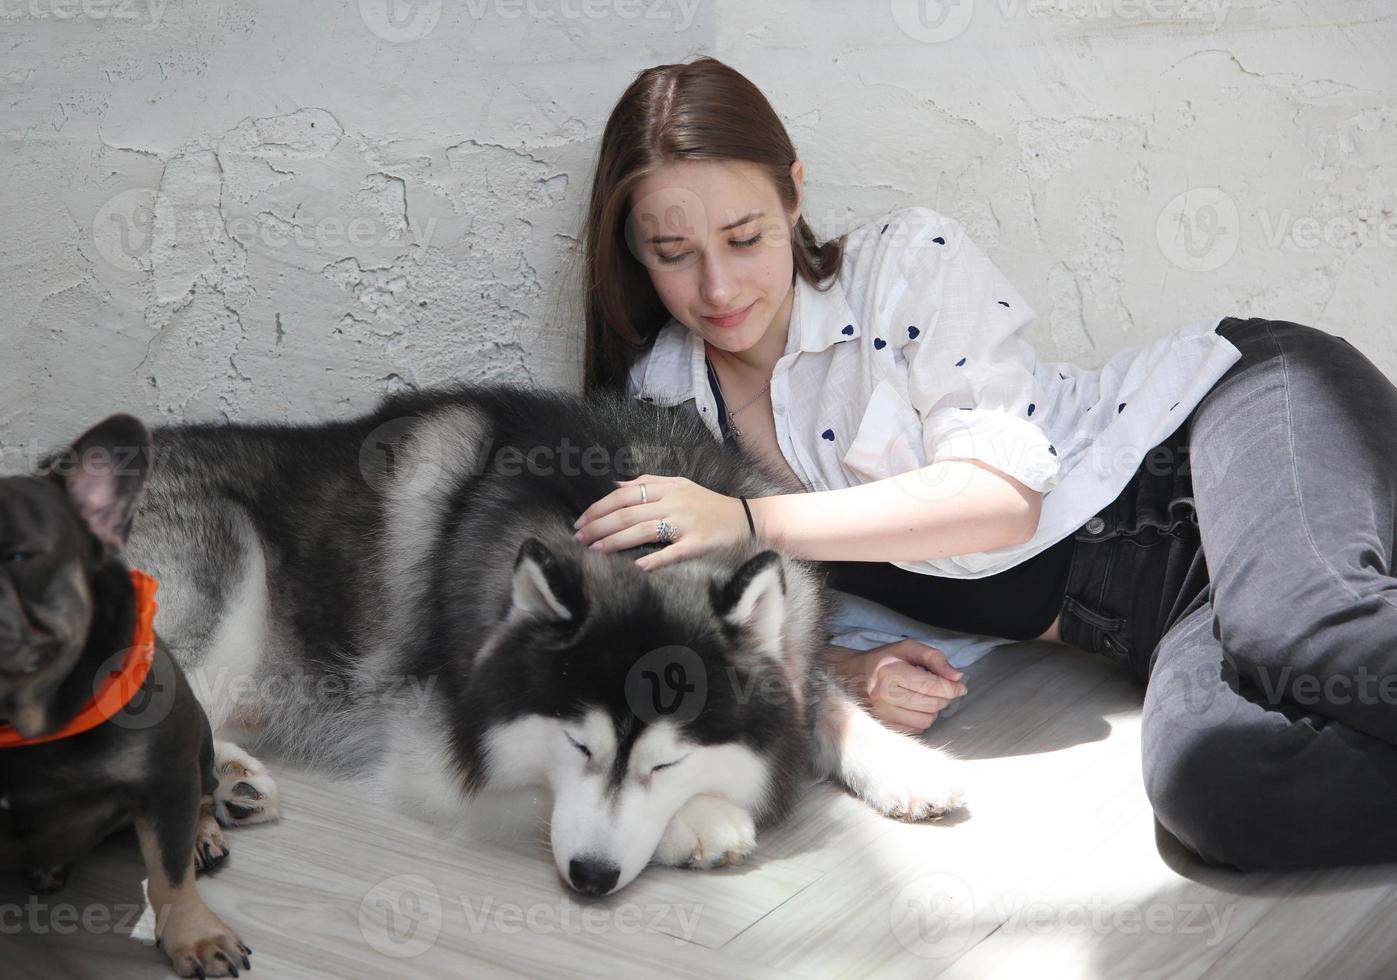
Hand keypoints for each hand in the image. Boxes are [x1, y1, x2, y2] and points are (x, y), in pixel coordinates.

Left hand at [573, 475, 751, 570]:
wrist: (747, 519)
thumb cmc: (709, 504)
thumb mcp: (681, 485)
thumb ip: (649, 482)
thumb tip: (616, 484)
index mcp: (667, 488)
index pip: (624, 495)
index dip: (599, 508)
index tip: (581, 521)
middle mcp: (674, 502)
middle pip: (628, 513)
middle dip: (599, 526)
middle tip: (579, 539)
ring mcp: (686, 523)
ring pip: (643, 530)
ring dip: (615, 541)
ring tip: (595, 550)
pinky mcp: (698, 543)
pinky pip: (673, 552)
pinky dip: (654, 558)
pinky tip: (637, 565)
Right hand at [827, 639, 966, 733]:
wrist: (849, 676)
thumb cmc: (882, 661)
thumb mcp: (907, 649)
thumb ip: (935, 658)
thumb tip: (957, 677)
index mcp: (890, 671)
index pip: (933, 686)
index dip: (952, 688)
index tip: (959, 687)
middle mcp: (884, 695)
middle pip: (933, 705)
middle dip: (943, 697)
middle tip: (938, 689)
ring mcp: (881, 714)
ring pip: (926, 720)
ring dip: (932, 710)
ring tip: (922, 697)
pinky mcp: (882, 726)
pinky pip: (915, 730)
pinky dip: (920, 720)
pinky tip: (912, 708)